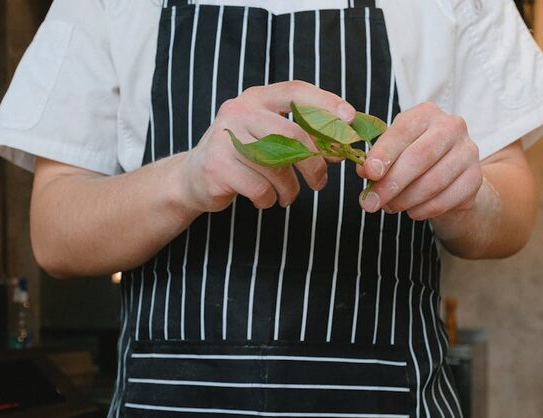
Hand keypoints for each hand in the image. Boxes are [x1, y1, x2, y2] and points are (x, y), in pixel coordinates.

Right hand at [176, 81, 355, 212]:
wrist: (193, 178)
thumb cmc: (241, 157)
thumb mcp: (266, 136)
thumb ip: (299, 135)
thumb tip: (341, 146)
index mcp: (255, 98)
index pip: (296, 92)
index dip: (326, 103)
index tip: (350, 120)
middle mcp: (238, 112)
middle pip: (292, 134)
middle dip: (314, 163)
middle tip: (320, 183)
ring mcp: (225, 139)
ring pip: (277, 166)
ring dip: (290, 189)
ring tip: (287, 196)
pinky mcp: (217, 167)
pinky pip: (260, 188)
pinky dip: (269, 200)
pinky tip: (264, 199)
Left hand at [356, 102, 482, 219]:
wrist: (450, 175)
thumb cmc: (413, 157)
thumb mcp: (392, 151)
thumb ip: (376, 158)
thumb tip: (364, 170)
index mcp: (425, 114)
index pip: (402, 131)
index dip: (384, 153)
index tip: (369, 173)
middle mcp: (451, 127)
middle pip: (419, 157)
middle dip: (391, 184)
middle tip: (370, 203)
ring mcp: (467, 151)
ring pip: (432, 182)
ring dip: (405, 200)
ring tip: (390, 207)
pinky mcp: (475, 177)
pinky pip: (445, 199)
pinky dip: (423, 210)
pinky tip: (412, 211)